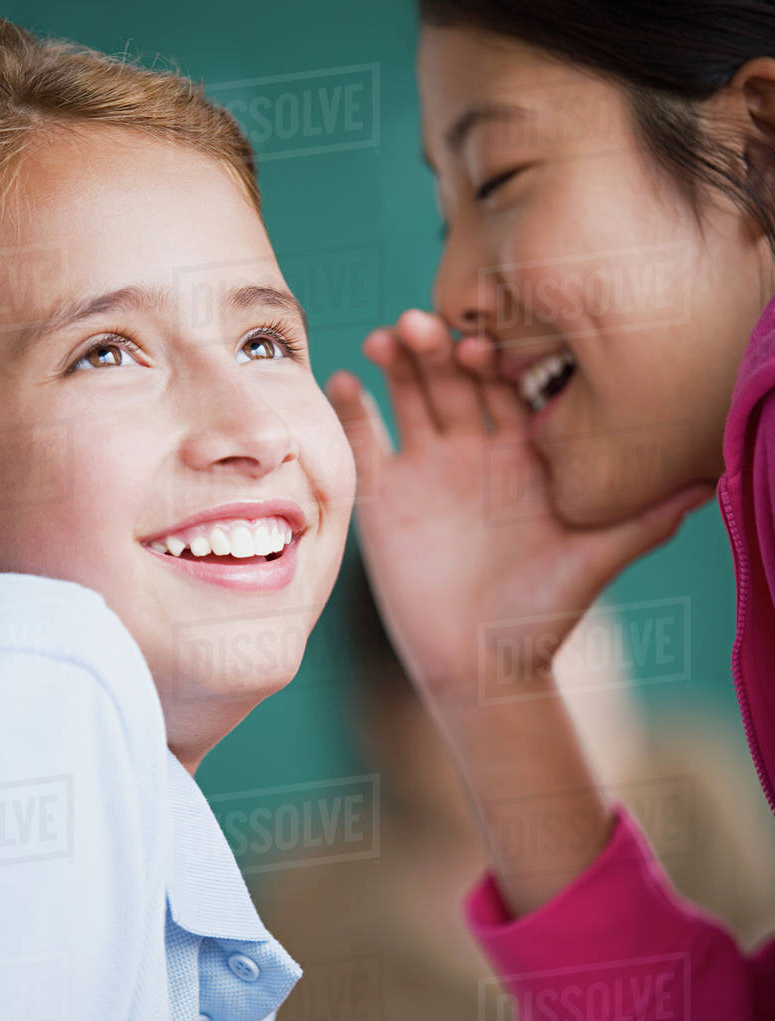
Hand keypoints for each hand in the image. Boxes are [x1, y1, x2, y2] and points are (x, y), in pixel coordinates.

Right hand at [326, 309, 713, 700]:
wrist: (479, 666)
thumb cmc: (543, 615)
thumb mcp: (594, 560)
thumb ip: (644, 519)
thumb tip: (707, 481)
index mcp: (521, 454)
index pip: (505, 387)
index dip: (491, 361)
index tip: (481, 344)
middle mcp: (473, 450)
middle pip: (451, 380)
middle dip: (436, 348)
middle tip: (420, 322)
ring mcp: (425, 469)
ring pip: (407, 398)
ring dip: (394, 363)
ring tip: (382, 339)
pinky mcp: (383, 496)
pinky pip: (366, 443)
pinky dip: (353, 411)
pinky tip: (345, 381)